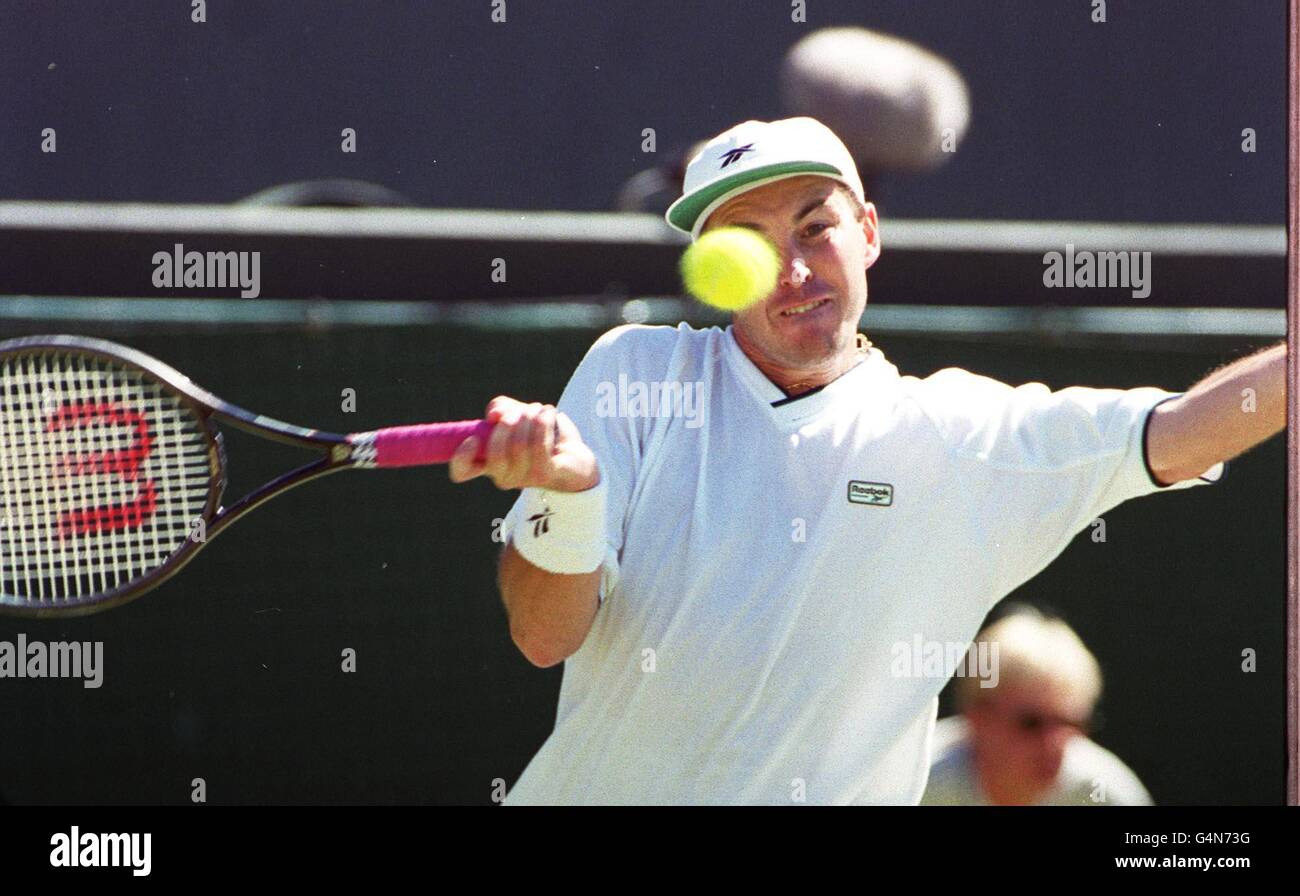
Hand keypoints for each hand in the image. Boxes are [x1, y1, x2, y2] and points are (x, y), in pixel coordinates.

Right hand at [448, 396, 599, 492]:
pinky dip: (543, 420)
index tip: (472, 439)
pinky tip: (549, 412)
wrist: (574, 454)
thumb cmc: (540, 433)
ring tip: (539, 410)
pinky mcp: (545, 473)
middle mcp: (503, 476)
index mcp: (488, 462)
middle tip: (520, 411)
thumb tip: (494, 415)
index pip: (462, 471)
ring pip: (518, 445)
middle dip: (508, 422)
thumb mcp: (516, 414)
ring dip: (530, 417)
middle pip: (494, 453)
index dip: (461, 457)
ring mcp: (524, 478)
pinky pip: (539, 444)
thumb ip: (500, 408)